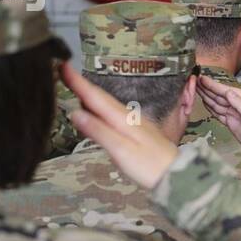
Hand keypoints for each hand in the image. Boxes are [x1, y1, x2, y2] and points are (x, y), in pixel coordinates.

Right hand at [59, 61, 179, 189]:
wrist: (178, 175)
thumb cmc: (150, 166)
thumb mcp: (121, 150)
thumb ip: (99, 131)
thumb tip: (76, 113)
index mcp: (123, 119)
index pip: (95, 96)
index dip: (78, 82)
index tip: (62, 65)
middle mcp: (129, 117)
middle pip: (101, 97)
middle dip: (81, 84)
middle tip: (63, 71)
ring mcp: (134, 124)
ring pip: (107, 105)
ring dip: (91, 94)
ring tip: (75, 85)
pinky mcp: (138, 132)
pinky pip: (114, 114)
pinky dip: (101, 108)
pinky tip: (98, 111)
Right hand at [196, 77, 240, 148]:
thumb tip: (229, 92)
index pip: (228, 91)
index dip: (214, 85)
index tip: (203, 79)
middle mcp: (240, 104)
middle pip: (221, 95)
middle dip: (208, 88)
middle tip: (196, 81)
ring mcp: (235, 113)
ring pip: (218, 103)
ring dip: (207, 96)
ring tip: (197, 89)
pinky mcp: (231, 121)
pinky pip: (218, 112)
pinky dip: (211, 107)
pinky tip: (204, 102)